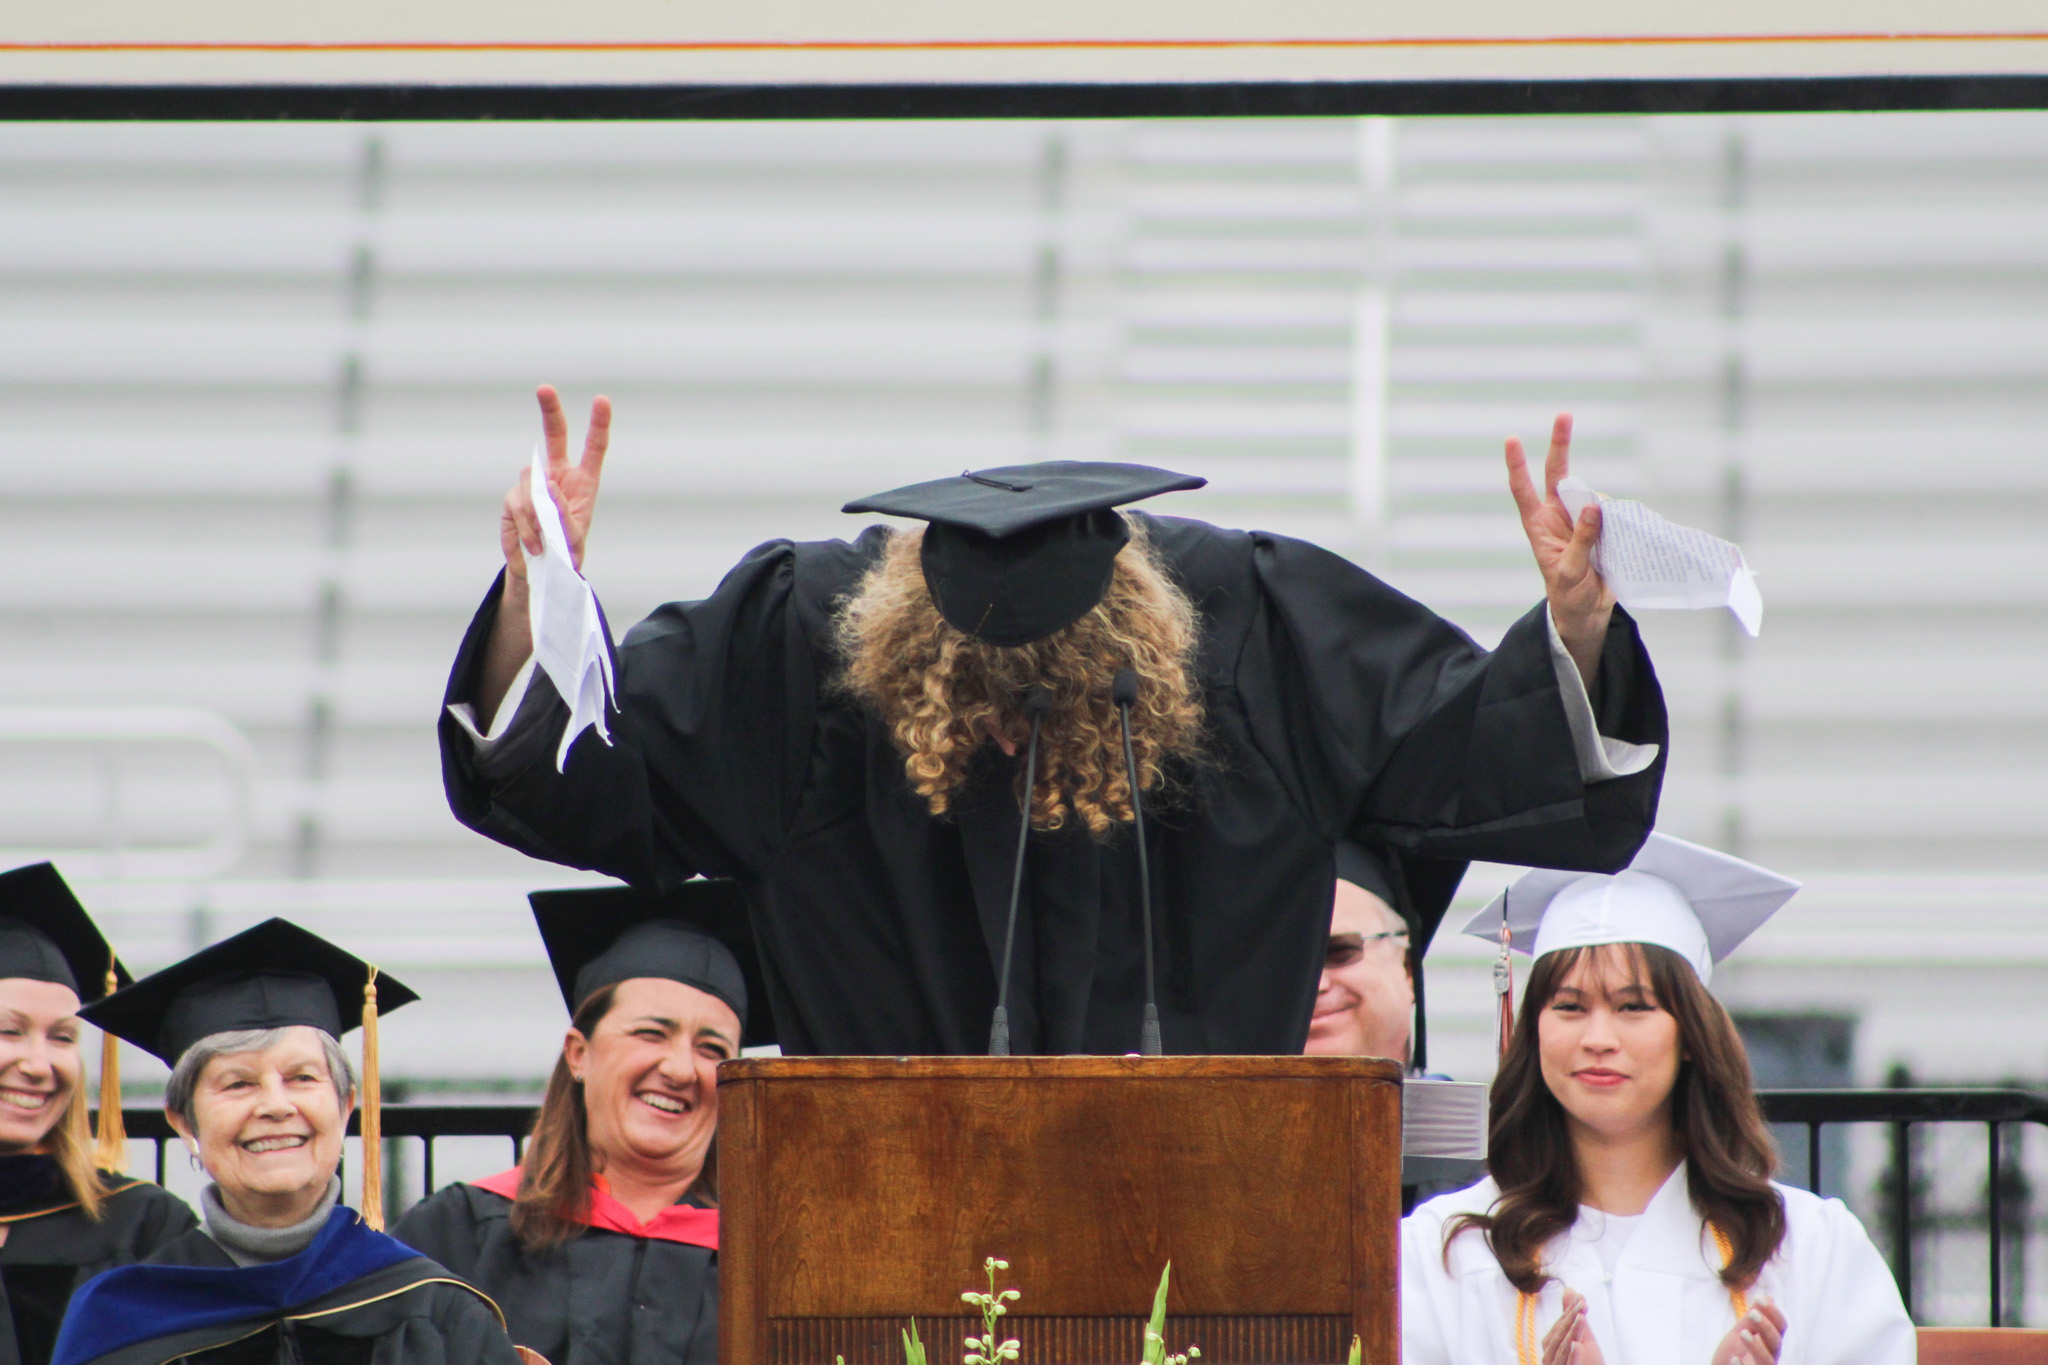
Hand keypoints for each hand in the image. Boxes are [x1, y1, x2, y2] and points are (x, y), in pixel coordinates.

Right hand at [501, 384, 611, 583]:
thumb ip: (564, 514)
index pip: (594, 448)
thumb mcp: (574, 537)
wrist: (541, 571)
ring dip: (538, 512)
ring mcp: (533, 484)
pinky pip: (518, 503)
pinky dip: (526, 526)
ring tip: (545, 541)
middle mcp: (558, 475)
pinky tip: (534, 544)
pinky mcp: (514, 499)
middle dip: (549, 410)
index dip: (598, 424)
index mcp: (584, 481)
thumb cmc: (566, 552)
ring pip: (531, 481)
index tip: (602, 400)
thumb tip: (547, 486)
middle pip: (554, 436)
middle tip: (544, 388)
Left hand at [1506, 412, 1613, 685]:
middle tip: (1564, 415)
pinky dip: (1620, 519)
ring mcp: (1582, 520)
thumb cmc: (1568, 594)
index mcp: (1539, 526)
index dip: (1517, 465)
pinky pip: (1614, 514)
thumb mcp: (1570, 572)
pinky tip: (1622, 538)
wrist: (1586, 612)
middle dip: (1561, 444)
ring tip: (1603, 549)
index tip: (1511, 439)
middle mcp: (1559, 516)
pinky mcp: (1603, 528)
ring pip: (1594, 497)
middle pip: (1559, 474)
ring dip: (1602, 510)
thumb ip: (1582, 540)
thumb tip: (1594, 505)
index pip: (1524, 490)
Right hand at [1540, 1289, 1605, 1364]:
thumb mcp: (1582, 1337)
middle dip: (1569, 1319)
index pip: (1559, 1327)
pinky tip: (1576, 1345)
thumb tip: (1569, 1289)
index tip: (1581, 1300)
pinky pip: (1566, 1364)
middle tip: (1582, 1306)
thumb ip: (1573, 1315)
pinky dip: (1571, 1355)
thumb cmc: (1585, 1362)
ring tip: (1580, 1319)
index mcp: (1552, 1346)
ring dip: (1571, 1333)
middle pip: (1557, 1337)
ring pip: (1560, 1349)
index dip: (1569, 1312)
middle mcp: (1550, 1357)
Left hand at [1710, 1299, 1785, 1364]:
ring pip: (1767, 1361)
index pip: (1779, 1327)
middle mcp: (1769, 1357)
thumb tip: (1767, 1298)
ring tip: (1743, 1334)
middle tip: (1752, 1313)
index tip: (1759, 1298)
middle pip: (1775, 1343)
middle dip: (1766, 1327)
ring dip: (1757, 1347)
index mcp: (1769, 1344)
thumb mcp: (1739, 1334)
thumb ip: (1751, 1320)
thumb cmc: (1733, 1355)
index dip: (1773, 1313)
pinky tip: (1734, 1359)